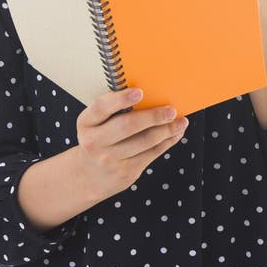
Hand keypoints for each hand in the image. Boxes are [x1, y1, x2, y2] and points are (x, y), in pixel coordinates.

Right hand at [76, 89, 188, 203]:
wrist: (91, 175)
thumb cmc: (100, 138)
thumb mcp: (97, 123)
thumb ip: (115, 109)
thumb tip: (151, 95)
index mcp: (86, 122)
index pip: (101, 107)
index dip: (120, 99)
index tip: (139, 91)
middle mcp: (95, 142)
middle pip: (127, 126)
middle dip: (152, 117)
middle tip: (170, 110)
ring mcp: (110, 159)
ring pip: (145, 141)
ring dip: (167, 130)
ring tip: (180, 121)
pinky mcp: (126, 172)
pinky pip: (152, 154)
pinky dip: (167, 141)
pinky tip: (175, 133)